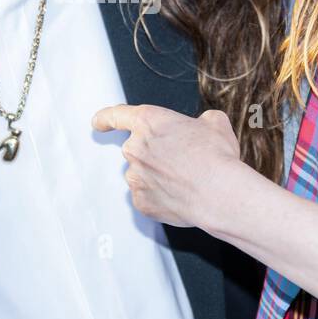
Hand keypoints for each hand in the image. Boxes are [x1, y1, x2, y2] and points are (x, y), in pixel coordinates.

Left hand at [90, 103, 241, 227]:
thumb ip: (198, 121)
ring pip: (142, 175)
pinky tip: (180, 196)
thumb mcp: (214, 123)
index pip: (116, 116)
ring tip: (186, 181)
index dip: (105, 119)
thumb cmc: (217, 157)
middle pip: (137, 149)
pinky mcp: (140, 202)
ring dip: (157, 176)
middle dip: (155, 155)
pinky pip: (147, 197)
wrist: (220, 193)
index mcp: (148, 122)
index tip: (98, 123)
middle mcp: (134, 148)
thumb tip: (201, 126)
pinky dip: (160, 197)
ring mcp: (135, 177)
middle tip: (181, 161)